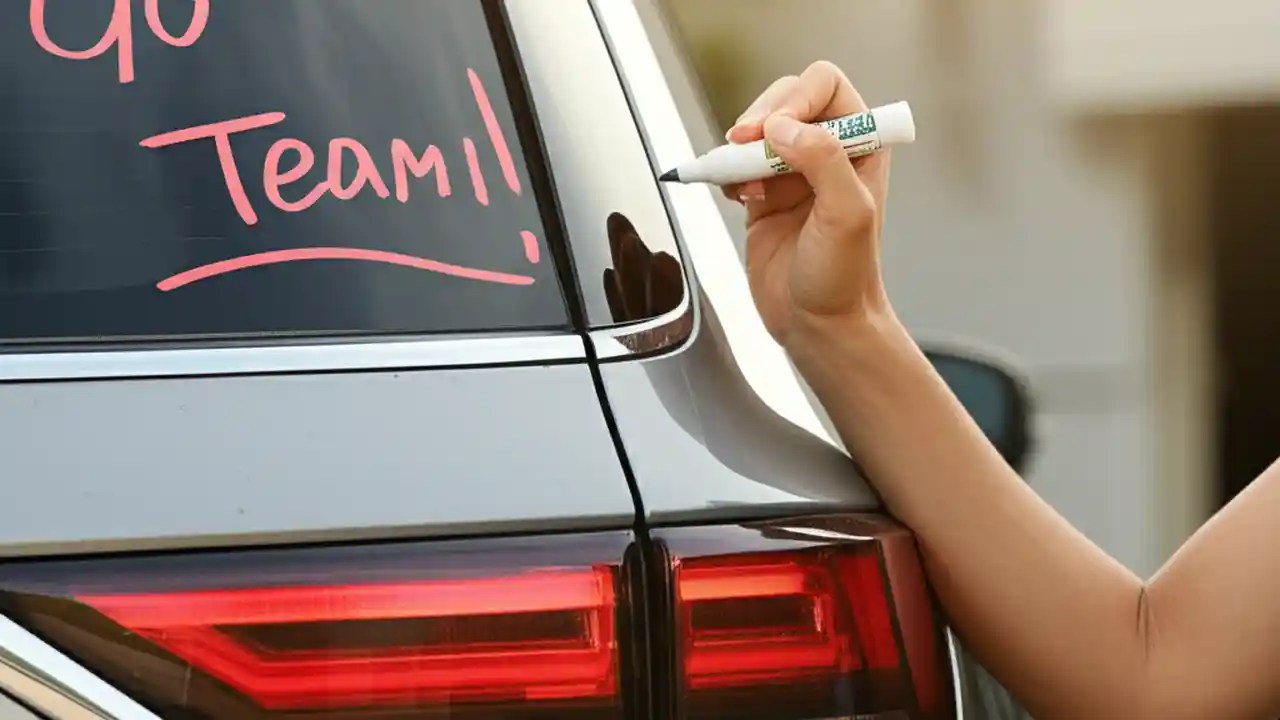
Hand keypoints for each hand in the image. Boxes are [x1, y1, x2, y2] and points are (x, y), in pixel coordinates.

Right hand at [723, 61, 894, 347]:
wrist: (819, 325)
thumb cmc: (845, 278)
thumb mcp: (846, 214)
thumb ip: (821, 160)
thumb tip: (781, 127)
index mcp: (861, 146)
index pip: (824, 88)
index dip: (795, 99)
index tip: (772, 130)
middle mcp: (827, 153)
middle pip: (784, 101)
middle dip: (759, 119)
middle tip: (742, 145)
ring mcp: (792, 174)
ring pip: (756, 132)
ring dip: (741, 151)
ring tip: (746, 184)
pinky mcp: (763, 196)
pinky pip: (736, 165)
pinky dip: (728, 174)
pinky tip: (739, 198)